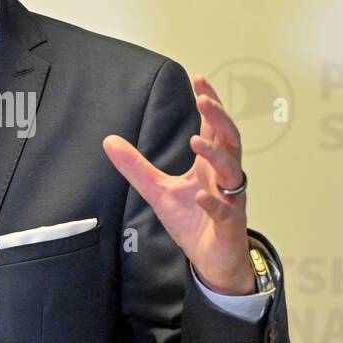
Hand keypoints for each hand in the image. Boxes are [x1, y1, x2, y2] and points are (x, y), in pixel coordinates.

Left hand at [103, 73, 253, 294]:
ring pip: (233, 171)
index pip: (214, 127)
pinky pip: (225, 211)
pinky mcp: (229, 226)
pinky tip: (200, 196)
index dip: (210, 104)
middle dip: (220, 118)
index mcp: (210, 166)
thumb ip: (136, 166)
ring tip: (198, 141)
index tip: (199, 81)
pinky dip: (213, 203)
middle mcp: (224, 178)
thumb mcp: (158, 191)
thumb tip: (110, 141)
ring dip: (216, 155)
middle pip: (230, 140)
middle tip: (204, 100)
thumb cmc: (194, 223)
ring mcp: (230, 201)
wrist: (212, 261)